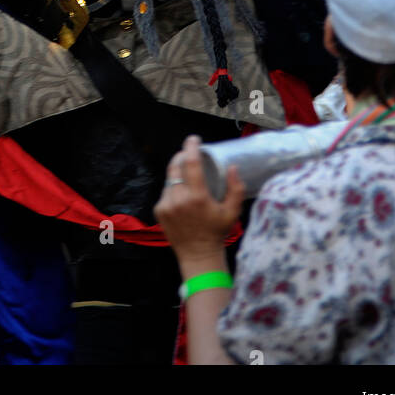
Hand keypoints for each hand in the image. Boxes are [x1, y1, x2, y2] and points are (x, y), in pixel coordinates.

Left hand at [154, 135, 243, 269]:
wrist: (198, 256)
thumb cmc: (217, 233)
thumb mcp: (232, 212)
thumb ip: (235, 188)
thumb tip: (232, 166)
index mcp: (197, 197)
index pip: (191, 163)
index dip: (191, 147)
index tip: (194, 139)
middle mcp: (179, 199)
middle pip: (176, 166)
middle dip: (182, 156)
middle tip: (190, 154)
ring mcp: (166, 205)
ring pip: (170, 179)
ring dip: (178, 174)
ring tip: (188, 178)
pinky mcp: (159, 210)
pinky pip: (165, 191)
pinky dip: (173, 188)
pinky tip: (182, 195)